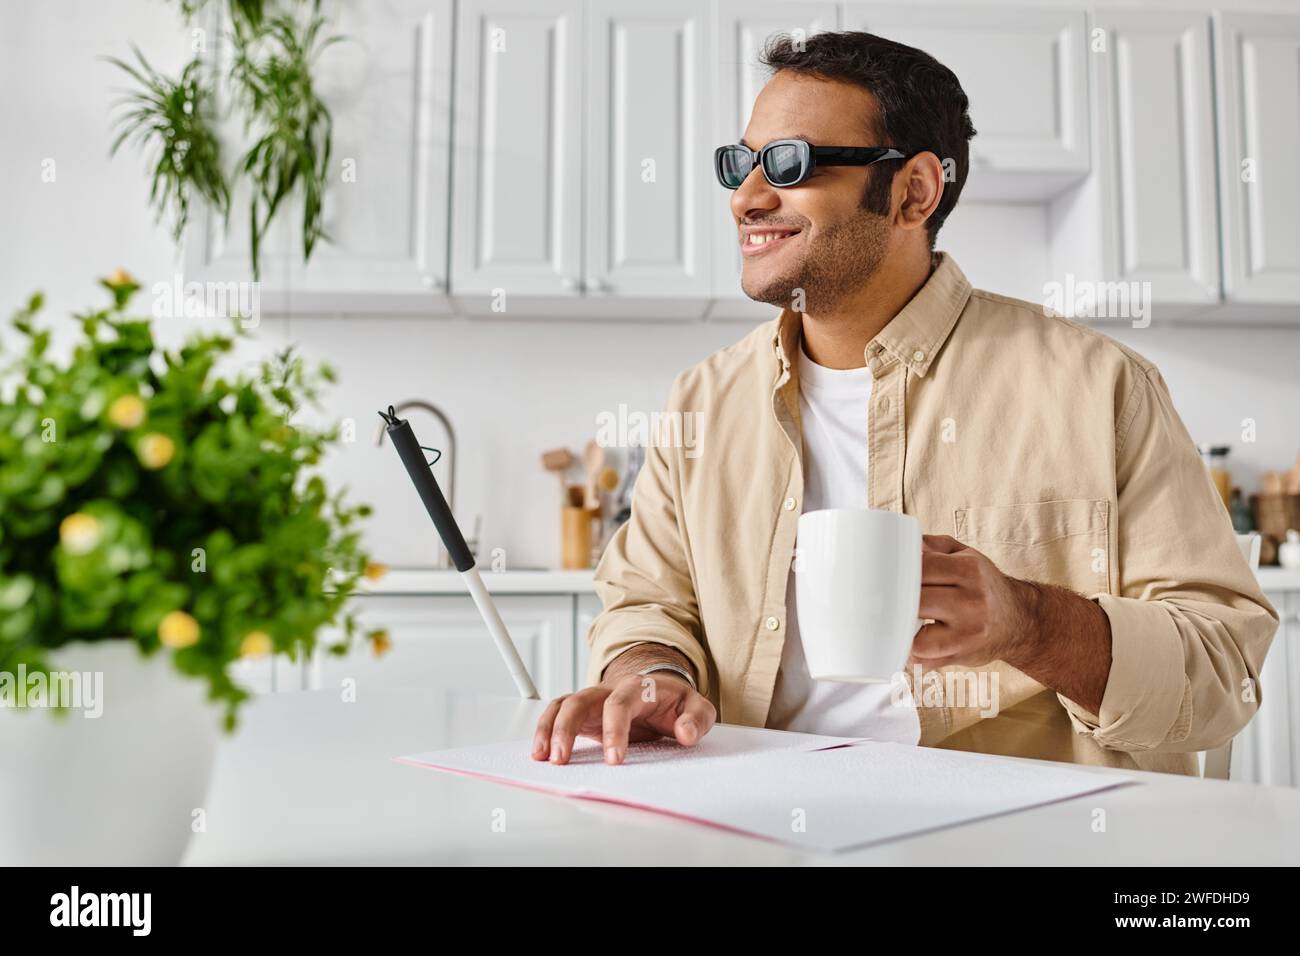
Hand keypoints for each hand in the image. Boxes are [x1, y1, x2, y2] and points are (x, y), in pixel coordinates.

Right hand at [531, 673, 715, 765]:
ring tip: (543, 757)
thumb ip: (696, 719)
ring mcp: (594, 700)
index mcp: (639, 687)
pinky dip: (545, 730)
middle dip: (567, 728)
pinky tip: (540, 752)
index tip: (614, 760)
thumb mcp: (697, 707)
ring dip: (550, 729)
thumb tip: (685, 733)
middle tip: (562, 758)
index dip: (614, 730)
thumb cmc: (676, 702)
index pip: (620, 703)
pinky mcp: (584, 713)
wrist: (662, 691)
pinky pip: (557, 714)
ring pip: (563, 705)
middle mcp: (610, 690)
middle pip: (581, 699)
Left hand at [908, 534, 1036, 669]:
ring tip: (907, 618)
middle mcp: (973, 601)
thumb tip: (901, 546)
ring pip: (916, 636)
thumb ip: (932, 546)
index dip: (901, 571)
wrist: (1019, 621)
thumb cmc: (983, 585)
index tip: (893, 575)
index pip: (921, 567)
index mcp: (970, 570)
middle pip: (915, 599)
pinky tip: (916, 638)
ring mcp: (968, 632)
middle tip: (896, 597)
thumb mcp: (965, 555)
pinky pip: (922, 658)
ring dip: (905, 628)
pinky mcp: (962, 655)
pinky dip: (912, 651)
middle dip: (900, 599)